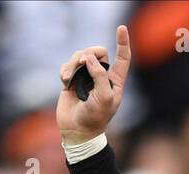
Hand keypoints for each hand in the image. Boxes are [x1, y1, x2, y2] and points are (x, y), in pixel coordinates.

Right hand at [56, 25, 131, 145]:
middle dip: (90, 52)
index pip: (122, 58)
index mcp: (115, 81)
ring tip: (68, 77)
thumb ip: (99, 75)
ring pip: (80, 56)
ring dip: (74, 63)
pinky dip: (65, 70)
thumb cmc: (95, 117)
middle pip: (98, 52)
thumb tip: (88, 57)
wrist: (77, 131)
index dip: (122, 43)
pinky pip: (68, 65)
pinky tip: (65, 81)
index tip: (121, 28)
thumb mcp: (104, 97)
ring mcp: (86, 78)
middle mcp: (102, 77)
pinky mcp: (72, 80)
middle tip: (82, 61)